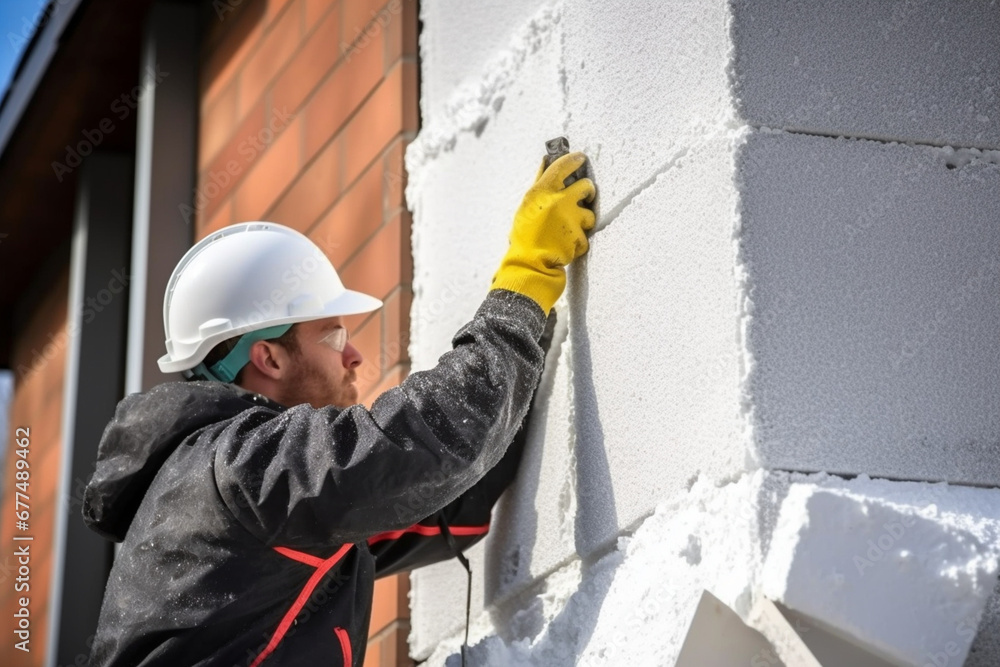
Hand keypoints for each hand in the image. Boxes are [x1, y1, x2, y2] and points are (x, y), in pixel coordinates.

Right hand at [491, 152, 595, 312]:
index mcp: (543, 191)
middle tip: (584, 197)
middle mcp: (560, 201)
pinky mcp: (579, 237)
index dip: (575, 159)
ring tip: (568, 231)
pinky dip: (577, 241)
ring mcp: (572, 220)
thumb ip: (539, 184)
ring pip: (590, 214)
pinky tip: (565, 245)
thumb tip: (546, 161)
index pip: (563, 165)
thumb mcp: (526, 206)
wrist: (529, 264)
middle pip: (586, 187)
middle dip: (588, 192)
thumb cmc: (524, 235)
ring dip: (583, 222)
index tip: (581, 158)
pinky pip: (585, 236)